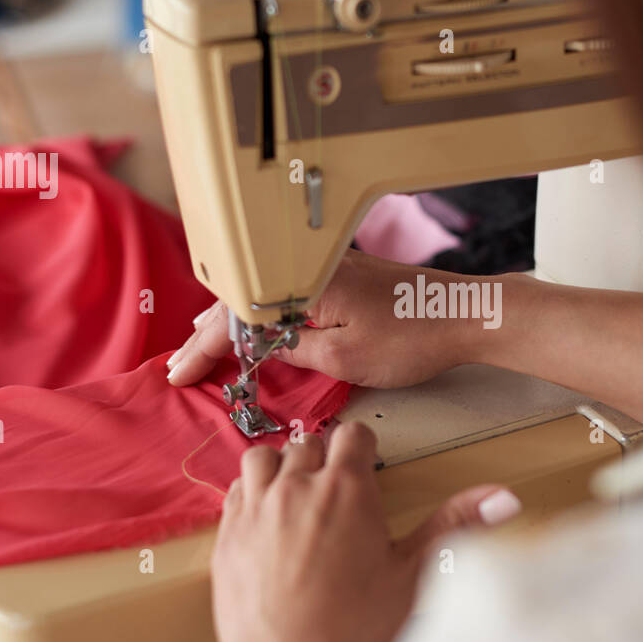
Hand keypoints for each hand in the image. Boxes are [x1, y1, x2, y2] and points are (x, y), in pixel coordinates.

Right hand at [166, 250, 485, 387]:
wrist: (463, 314)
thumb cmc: (411, 337)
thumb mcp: (342, 357)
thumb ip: (293, 351)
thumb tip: (260, 348)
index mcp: (303, 281)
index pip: (234, 315)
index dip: (202, 348)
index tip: (179, 374)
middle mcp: (309, 266)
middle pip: (240, 299)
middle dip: (204, 335)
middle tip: (179, 369)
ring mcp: (326, 268)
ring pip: (260, 295)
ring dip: (228, 325)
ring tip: (199, 352)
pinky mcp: (341, 275)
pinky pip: (284, 293)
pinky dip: (258, 315)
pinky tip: (249, 333)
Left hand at [209, 422, 519, 641]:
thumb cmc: (351, 624)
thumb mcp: (414, 573)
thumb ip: (456, 525)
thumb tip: (502, 498)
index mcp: (347, 488)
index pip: (353, 434)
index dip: (361, 446)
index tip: (364, 462)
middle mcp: (299, 487)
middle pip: (308, 443)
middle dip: (323, 457)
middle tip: (334, 484)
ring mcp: (258, 506)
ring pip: (265, 457)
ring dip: (281, 465)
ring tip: (296, 489)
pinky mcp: (229, 531)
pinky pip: (236, 488)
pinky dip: (251, 491)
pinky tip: (264, 512)